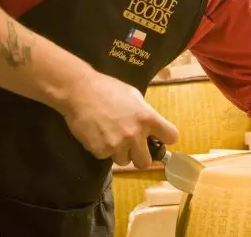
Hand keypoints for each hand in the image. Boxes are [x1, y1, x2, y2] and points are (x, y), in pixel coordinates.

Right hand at [61, 72, 178, 169]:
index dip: (165, 138)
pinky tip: (97, 134)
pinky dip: (102, 149)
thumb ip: (144, 113)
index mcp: (148, 118)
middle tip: (132, 147)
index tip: (158, 137)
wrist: (79, 91)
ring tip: (110, 135)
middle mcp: (135, 134)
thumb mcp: (133, 96)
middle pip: (145, 162)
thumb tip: (150, 126)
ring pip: (124, 161)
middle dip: (139, 156)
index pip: (172, 137)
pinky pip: (106, 157)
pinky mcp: (100, 151)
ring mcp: (117, 145)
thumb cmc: (108, 88)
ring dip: (119, 152)